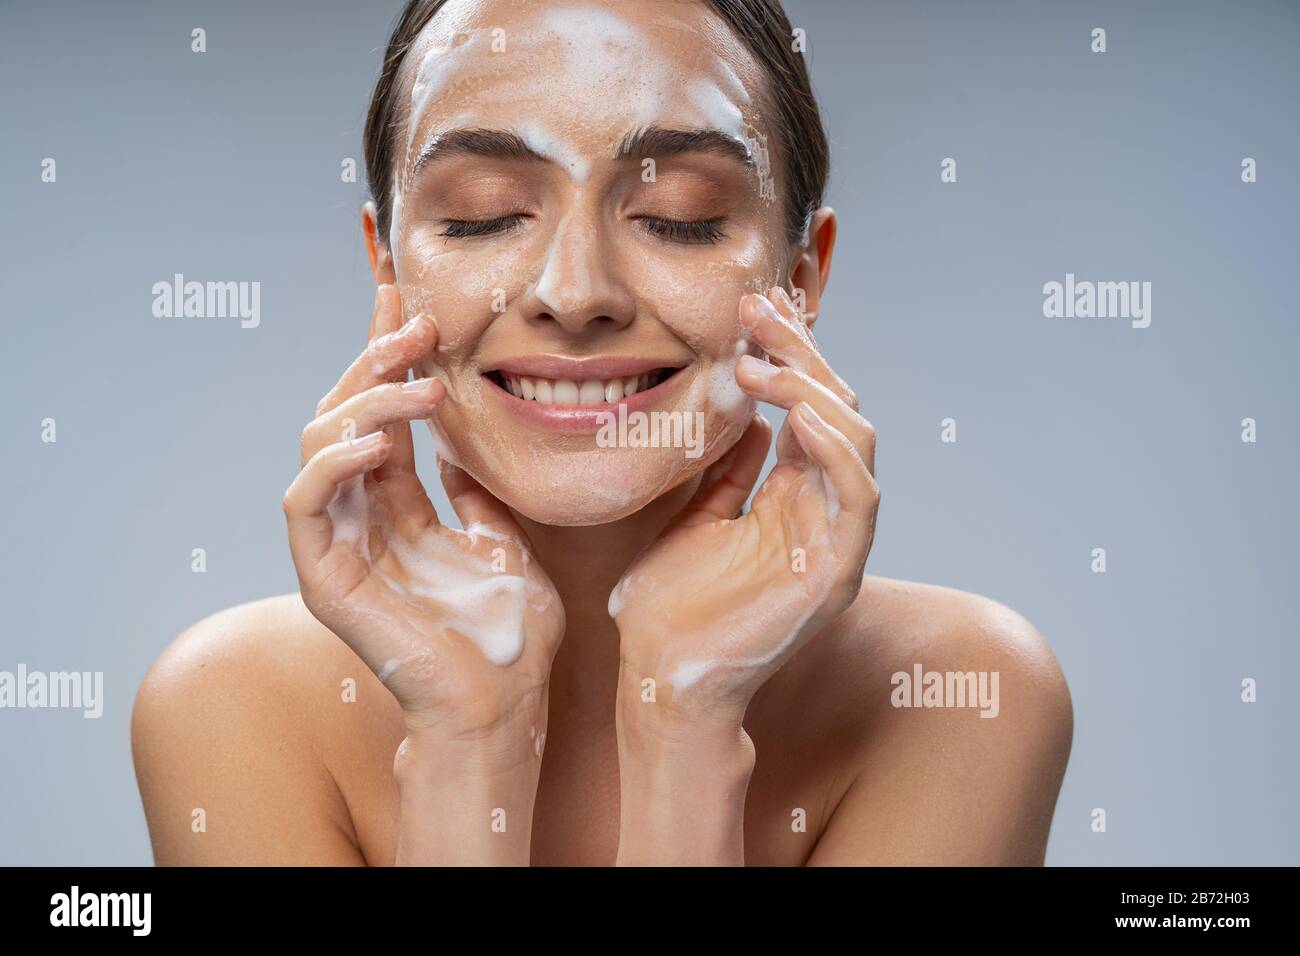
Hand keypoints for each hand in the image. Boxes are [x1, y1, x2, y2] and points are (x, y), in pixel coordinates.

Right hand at [283, 284, 564, 739]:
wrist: (504, 703)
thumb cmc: (508, 632)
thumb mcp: (502, 540)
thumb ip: (474, 494)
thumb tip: (465, 448)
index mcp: (398, 508)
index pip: (381, 416)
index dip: (387, 356)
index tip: (405, 297)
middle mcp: (360, 519)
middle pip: (345, 415)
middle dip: (376, 362)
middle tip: (421, 326)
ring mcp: (337, 545)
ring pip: (318, 444)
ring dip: (364, 400)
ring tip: (417, 379)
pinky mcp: (323, 577)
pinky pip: (305, 504)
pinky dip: (331, 463)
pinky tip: (374, 442)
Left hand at [610, 287, 878, 721]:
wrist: (661, 679)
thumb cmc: (668, 609)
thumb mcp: (693, 518)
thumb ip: (727, 472)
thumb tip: (744, 418)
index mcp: (792, 498)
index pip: (809, 407)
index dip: (788, 353)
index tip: (752, 307)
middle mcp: (822, 512)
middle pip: (837, 411)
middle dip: (800, 354)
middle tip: (756, 311)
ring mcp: (835, 541)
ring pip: (857, 442)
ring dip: (811, 391)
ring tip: (757, 364)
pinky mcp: (837, 571)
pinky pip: (858, 497)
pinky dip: (836, 451)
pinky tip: (798, 416)